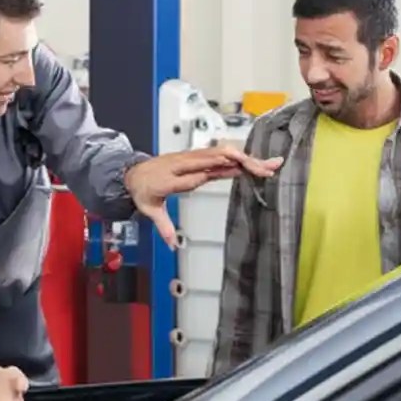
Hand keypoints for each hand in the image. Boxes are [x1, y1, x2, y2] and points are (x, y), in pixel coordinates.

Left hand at [125, 146, 282, 247]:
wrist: (133, 172)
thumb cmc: (143, 190)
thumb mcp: (149, 209)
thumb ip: (163, 226)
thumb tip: (172, 245)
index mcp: (169, 178)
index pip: (193, 176)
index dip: (209, 173)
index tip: (233, 171)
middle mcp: (183, 164)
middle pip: (213, 159)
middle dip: (238, 161)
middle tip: (261, 169)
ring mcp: (191, 158)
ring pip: (220, 154)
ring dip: (245, 159)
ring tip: (268, 165)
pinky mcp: (197, 158)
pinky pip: (219, 155)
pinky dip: (238, 157)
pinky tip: (255, 162)